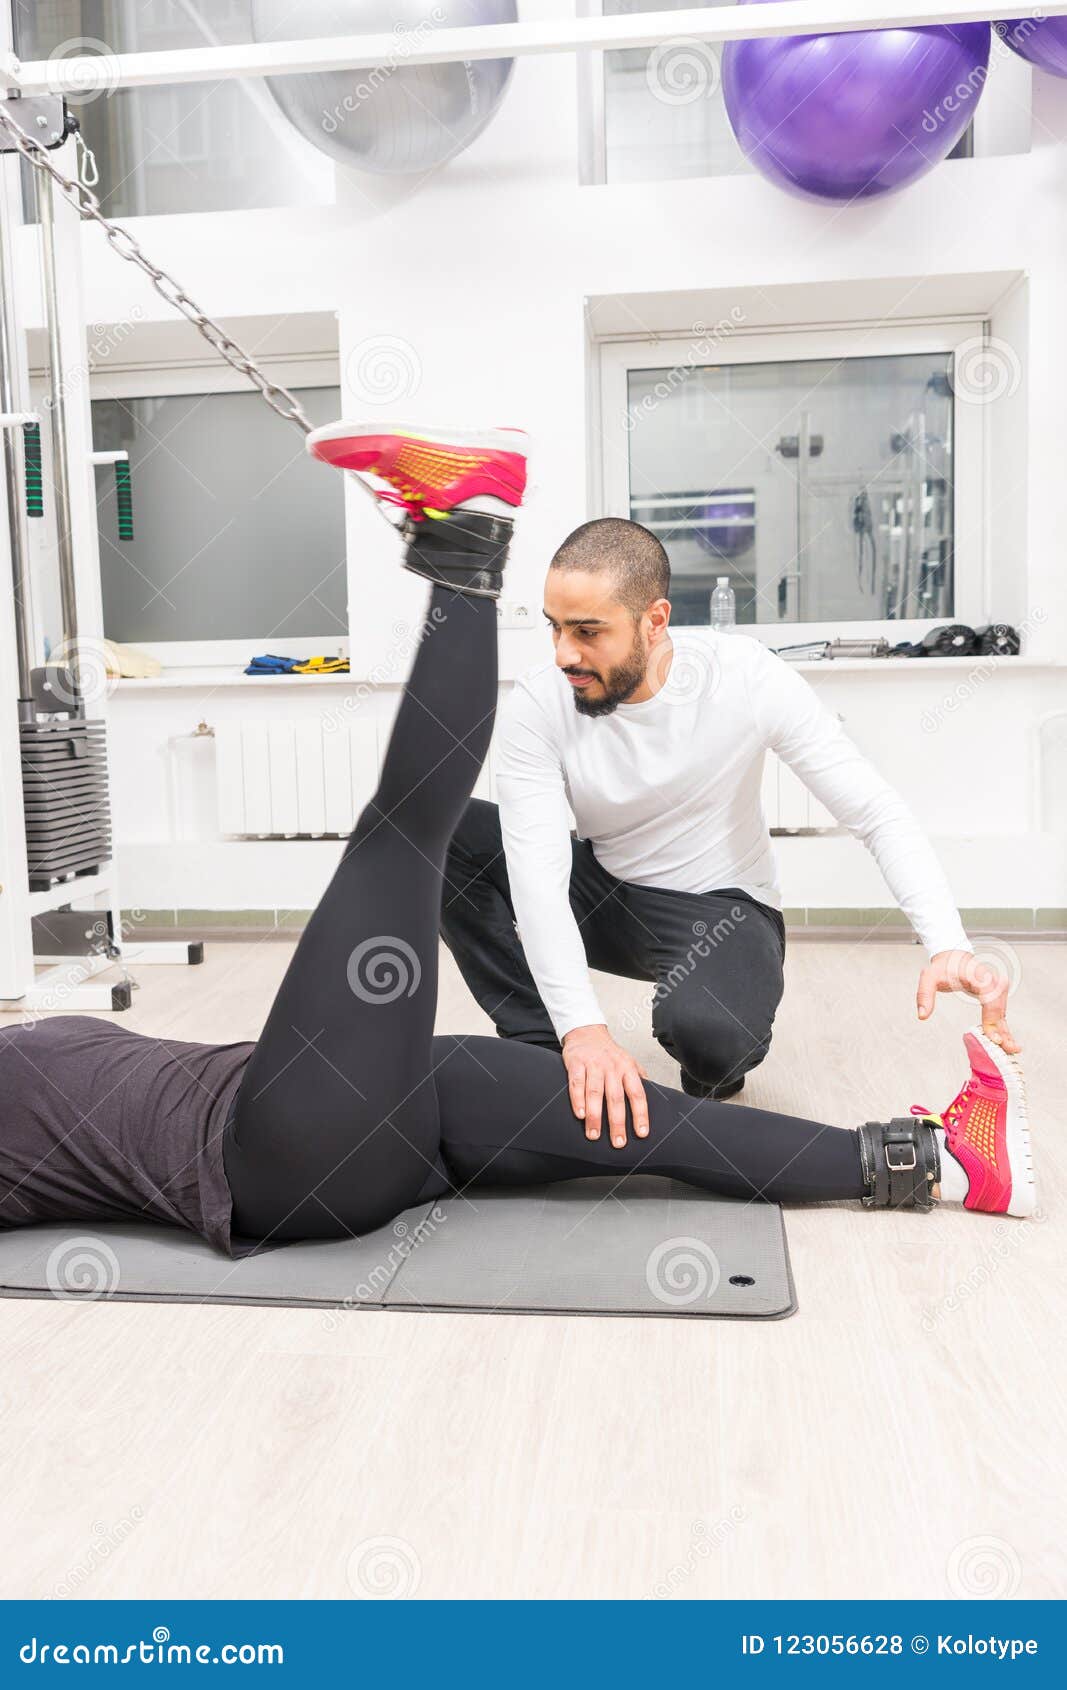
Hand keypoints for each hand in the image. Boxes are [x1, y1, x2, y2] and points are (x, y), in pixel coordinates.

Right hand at [561, 1024, 649, 1147]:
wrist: (587, 1032)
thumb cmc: (609, 1053)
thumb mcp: (629, 1062)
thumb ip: (640, 1079)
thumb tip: (655, 1098)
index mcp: (628, 1069)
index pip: (638, 1094)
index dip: (641, 1114)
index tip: (642, 1133)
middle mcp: (612, 1068)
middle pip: (616, 1098)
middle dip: (617, 1122)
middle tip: (618, 1143)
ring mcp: (594, 1065)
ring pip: (595, 1093)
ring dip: (595, 1116)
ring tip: (594, 1135)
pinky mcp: (576, 1064)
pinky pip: (577, 1084)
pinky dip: (577, 1100)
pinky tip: (579, 1114)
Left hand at [916, 949, 1019, 1052]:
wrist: (954, 957)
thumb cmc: (944, 967)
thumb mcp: (929, 977)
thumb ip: (924, 994)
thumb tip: (922, 1015)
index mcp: (980, 977)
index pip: (989, 1000)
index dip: (992, 1020)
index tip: (993, 1038)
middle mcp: (993, 982)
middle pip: (1000, 1009)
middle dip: (1002, 1030)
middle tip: (1005, 1048)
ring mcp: (997, 989)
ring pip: (1003, 1013)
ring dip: (1006, 1032)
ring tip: (1011, 1049)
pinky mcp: (996, 996)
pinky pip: (1001, 1013)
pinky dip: (1003, 1027)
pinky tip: (1008, 1041)